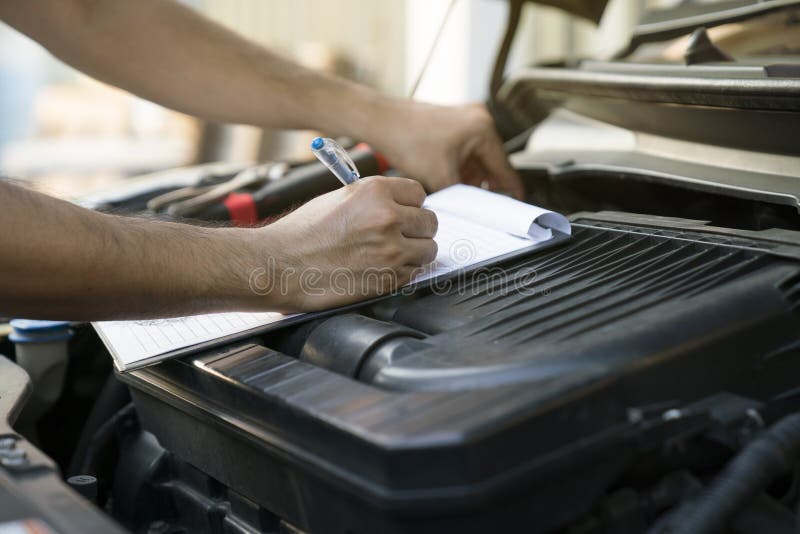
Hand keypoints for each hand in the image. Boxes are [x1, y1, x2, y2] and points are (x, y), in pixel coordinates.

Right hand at [253, 176, 437, 311]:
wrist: (280, 266)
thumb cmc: (302, 233)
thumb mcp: (340, 198)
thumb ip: (374, 199)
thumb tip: (400, 205)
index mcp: (375, 191)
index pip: (418, 194)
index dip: (410, 204)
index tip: (405, 211)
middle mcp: (387, 218)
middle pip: (429, 222)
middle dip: (416, 228)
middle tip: (400, 234)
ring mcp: (391, 251)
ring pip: (428, 249)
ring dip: (414, 252)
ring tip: (391, 253)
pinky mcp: (389, 279)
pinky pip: (414, 273)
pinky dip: (403, 272)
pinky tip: (382, 268)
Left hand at [371, 102, 523, 198]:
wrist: (381, 122)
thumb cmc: (405, 138)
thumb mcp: (439, 177)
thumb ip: (461, 196)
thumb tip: (473, 210)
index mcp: (483, 130)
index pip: (504, 168)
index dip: (509, 191)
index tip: (513, 205)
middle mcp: (479, 120)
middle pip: (492, 164)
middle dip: (485, 185)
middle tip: (480, 207)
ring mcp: (466, 120)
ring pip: (478, 160)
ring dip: (471, 178)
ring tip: (460, 195)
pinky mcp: (453, 124)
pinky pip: (466, 152)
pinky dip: (461, 168)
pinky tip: (451, 182)